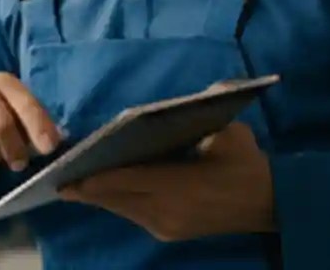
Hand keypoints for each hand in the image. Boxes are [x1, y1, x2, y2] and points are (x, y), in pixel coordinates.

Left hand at [59, 122, 274, 241]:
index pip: (124, 180)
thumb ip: (204, 111)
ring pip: (121, 209)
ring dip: (99, 196)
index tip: (65, 173)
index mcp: (178, 185)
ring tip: (73, 183)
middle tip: (57, 178)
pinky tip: (102, 189)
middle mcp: (166, 210)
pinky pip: (133, 214)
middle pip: (115, 198)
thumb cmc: (246, 163)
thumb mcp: (229, 132)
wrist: (271, 203)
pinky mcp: (169, 232)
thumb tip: (188, 97)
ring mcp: (166, 226)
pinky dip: (116, 201)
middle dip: (86, 189)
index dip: (92, 178)